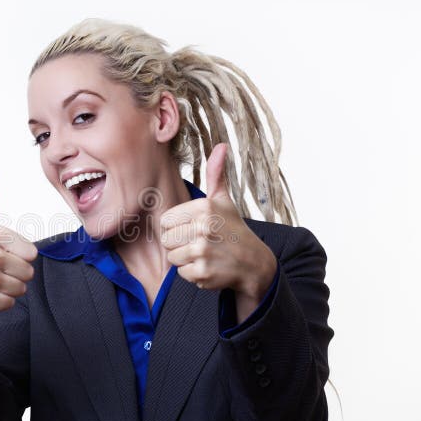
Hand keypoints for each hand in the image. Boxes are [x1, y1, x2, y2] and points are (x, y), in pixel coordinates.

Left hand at [160, 143, 276, 318]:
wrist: (255, 263)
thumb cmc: (233, 229)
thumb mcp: (224, 200)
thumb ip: (216, 174)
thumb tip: (222, 145)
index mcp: (204, 207)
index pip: (165, 221)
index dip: (176, 227)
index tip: (194, 229)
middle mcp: (204, 228)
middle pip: (166, 240)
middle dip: (179, 244)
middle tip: (200, 244)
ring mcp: (203, 251)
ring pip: (172, 257)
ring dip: (185, 260)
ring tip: (205, 255)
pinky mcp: (203, 272)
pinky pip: (181, 273)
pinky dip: (193, 274)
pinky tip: (209, 267)